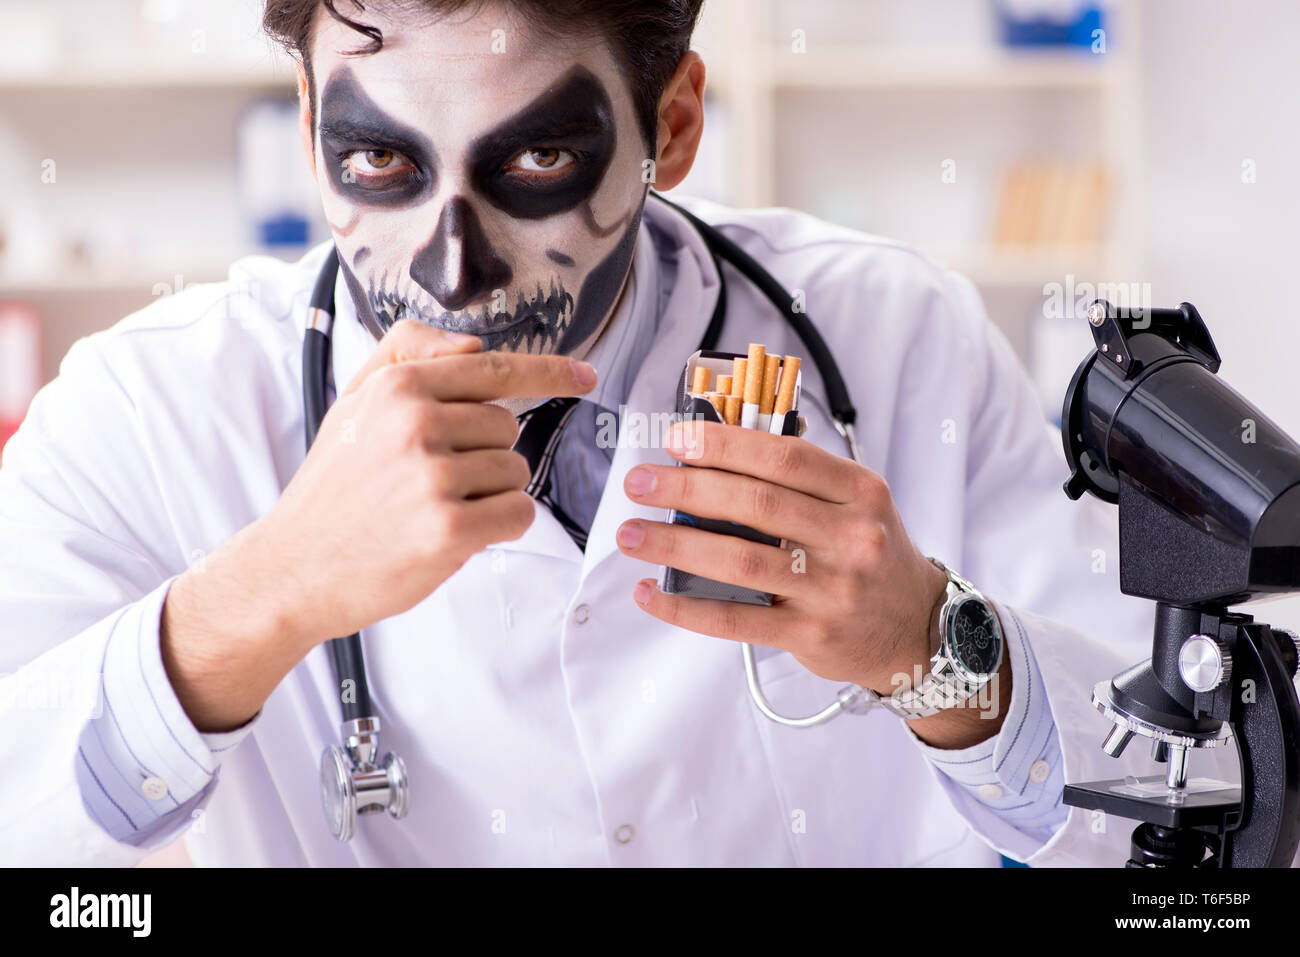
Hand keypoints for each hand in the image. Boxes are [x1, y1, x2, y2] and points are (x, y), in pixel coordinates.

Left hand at [615, 419, 947, 695]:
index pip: (783, 456)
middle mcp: (850, 537)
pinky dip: (685, 606)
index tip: (676, 441)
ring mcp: (831, 590)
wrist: (916, 629)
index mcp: (859, 492)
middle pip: (754, 503)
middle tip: (640, 483)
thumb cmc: (871, 556)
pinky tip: (651, 592)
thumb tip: (714, 454)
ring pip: (739, 560)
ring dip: (674, 545)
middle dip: (686, 488)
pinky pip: (735, 619)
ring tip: (632, 535)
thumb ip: (798, 479)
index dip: (724, 445)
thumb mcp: (855, 503)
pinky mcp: (810, 634)